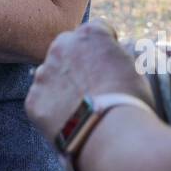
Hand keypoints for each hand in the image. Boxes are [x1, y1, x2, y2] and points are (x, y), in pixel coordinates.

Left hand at [25, 20, 154, 143]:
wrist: (113, 139)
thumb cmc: (132, 104)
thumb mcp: (137, 70)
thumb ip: (124, 55)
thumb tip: (122, 53)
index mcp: (90, 34)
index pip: (98, 31)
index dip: (106, 48)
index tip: (111, 64)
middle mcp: (62, 46)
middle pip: (69, 49)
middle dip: (79, 63)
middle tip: (93, 88)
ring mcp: (44, 73)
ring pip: (52, 75)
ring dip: (63, 85)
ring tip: (81, 109)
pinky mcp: (33, 100)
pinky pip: (42, 100)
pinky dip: (53, 109)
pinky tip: (69, 123)